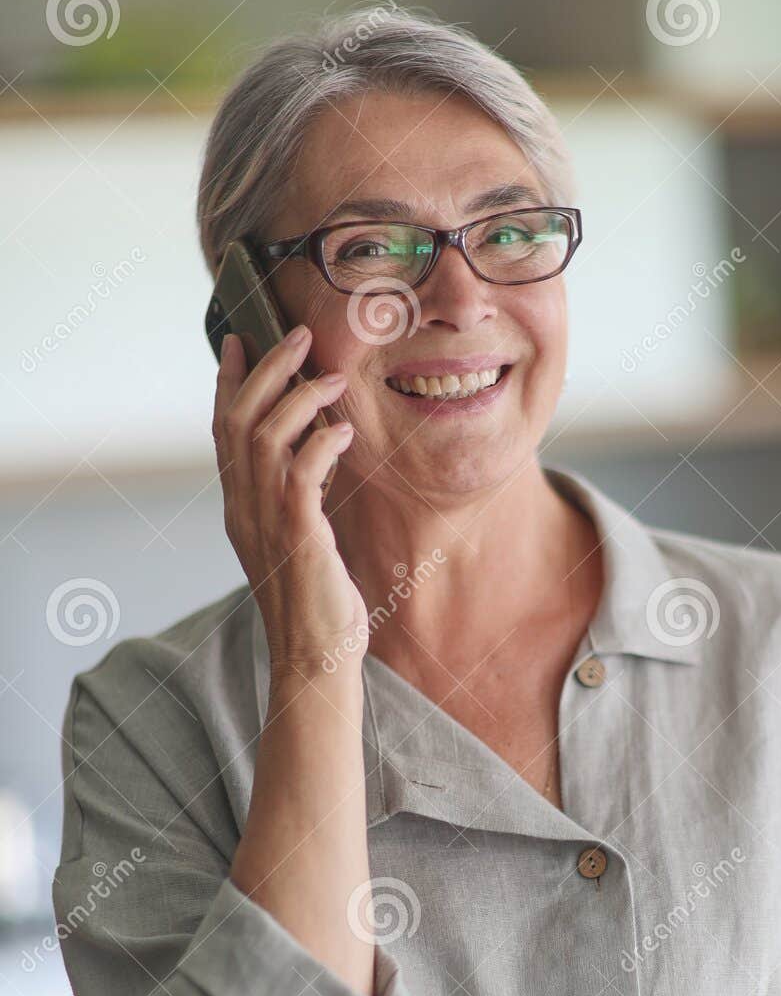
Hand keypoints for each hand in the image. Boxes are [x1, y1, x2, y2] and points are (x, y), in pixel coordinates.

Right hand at [212, 325, 367, 676]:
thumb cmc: (318, 607)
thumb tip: (314, 461)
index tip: (239, 341)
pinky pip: (299, 472)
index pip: (223, 432)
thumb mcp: (301, 543)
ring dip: (299, 397)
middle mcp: (244, 509)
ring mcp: (265, 522)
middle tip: (297, 336)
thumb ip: (297, 501)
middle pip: (238, 420)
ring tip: (332, 376)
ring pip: (264, 437)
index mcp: (240, 508)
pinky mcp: (297, 535)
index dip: (229, 383)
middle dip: (266, 370)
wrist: (316, 660)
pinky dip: (321, 442)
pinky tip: (344, 431)